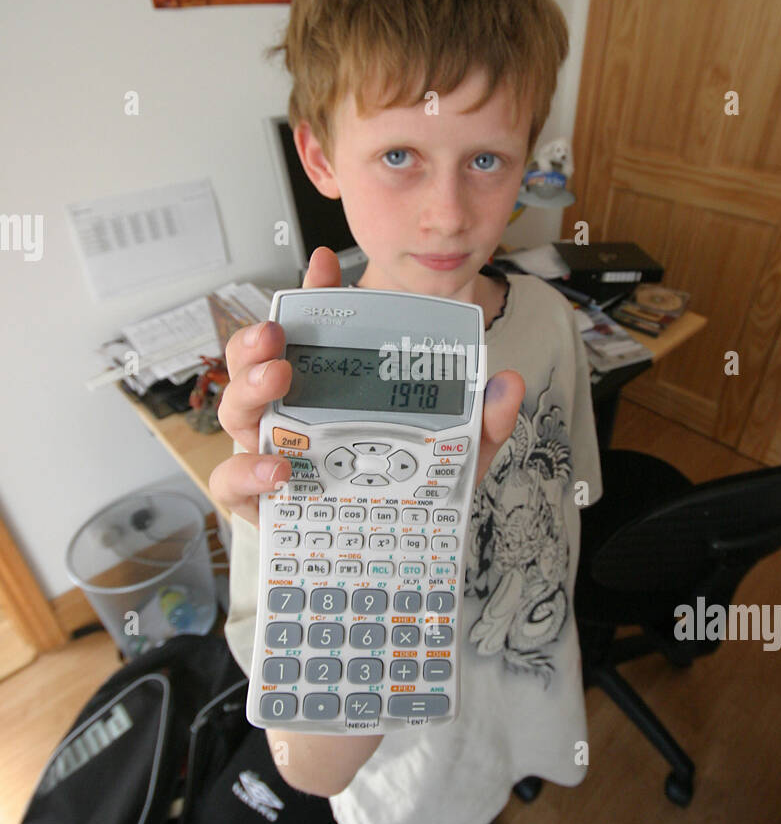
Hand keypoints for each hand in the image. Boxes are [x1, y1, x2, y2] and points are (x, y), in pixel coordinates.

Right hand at [208, 245, 523, 524]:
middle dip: (257, 341)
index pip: (313, 331)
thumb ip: (479, 422)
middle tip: (278, 336)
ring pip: (236, 411)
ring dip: (248, 388)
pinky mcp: (258, 500)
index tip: (323, 264)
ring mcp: (270, 453)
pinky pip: (232, 480)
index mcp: (330, 390)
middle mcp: (292, 414)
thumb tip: (506, 383)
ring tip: (276, 382)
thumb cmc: (407, 495)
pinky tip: (279, 468)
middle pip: (254, 363)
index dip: (313, 294)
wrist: (390, 559)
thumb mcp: (453, 457)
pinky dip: (248, 471)